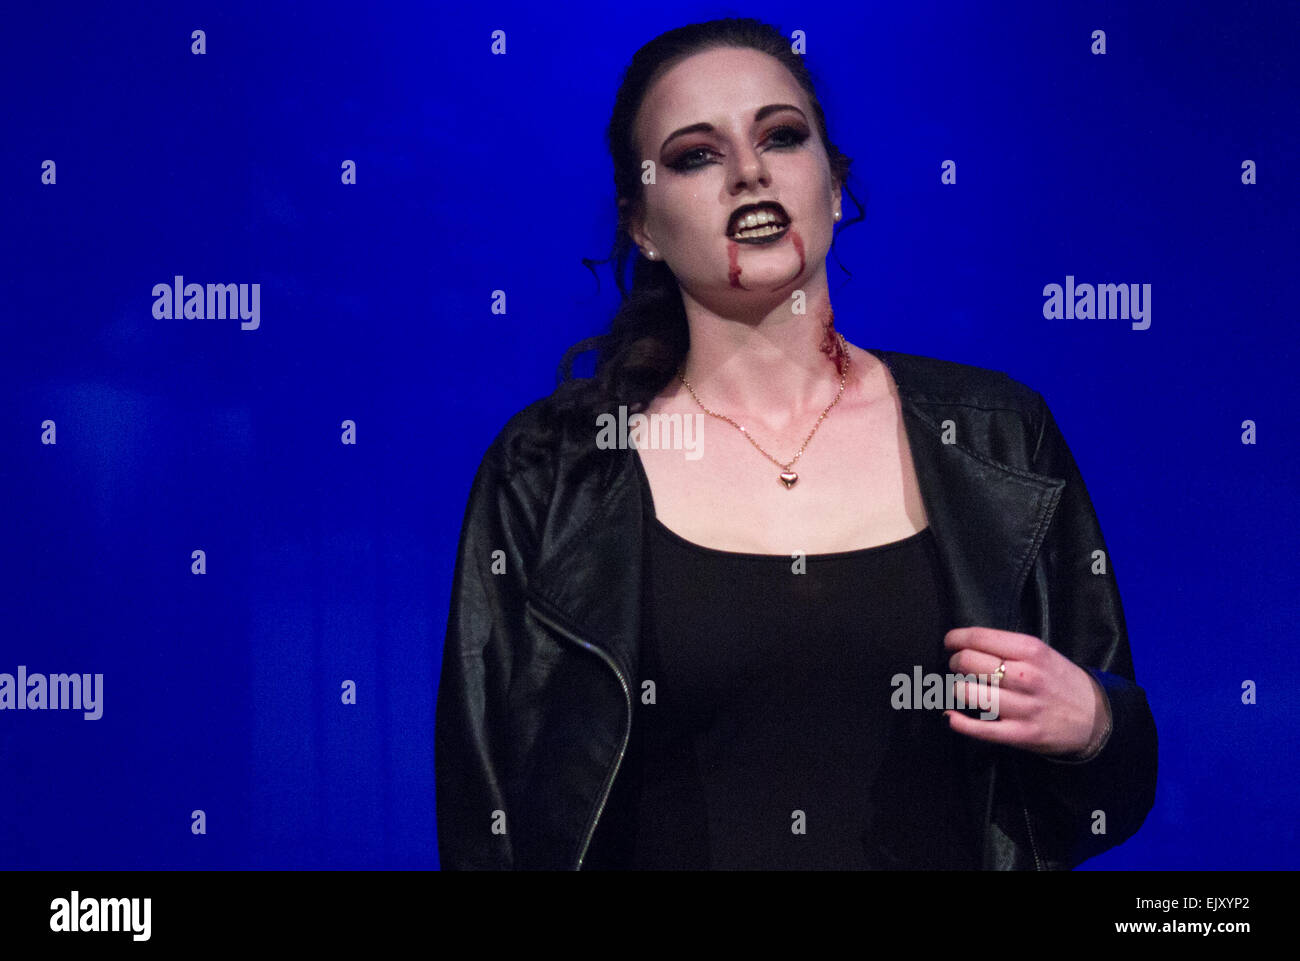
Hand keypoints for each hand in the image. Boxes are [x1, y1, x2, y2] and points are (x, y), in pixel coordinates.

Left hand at [942, 627, 1107, 758]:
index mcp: (1030, 650)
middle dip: (955, 663)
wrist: (1096, 718)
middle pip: (968, 663)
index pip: (977, 637)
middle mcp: (1026, 676)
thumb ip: (1008, 647)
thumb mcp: (1042, 653)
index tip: (950, 643)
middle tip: (958, 667)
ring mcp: (1023, 707)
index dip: (955, 639)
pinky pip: (980, 729)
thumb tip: (966, 644)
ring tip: (963, 688)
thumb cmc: (1060, 681)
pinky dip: (959, 723)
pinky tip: (951, 716)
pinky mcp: (1021, 734)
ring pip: (969, 693)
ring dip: (957, 689)